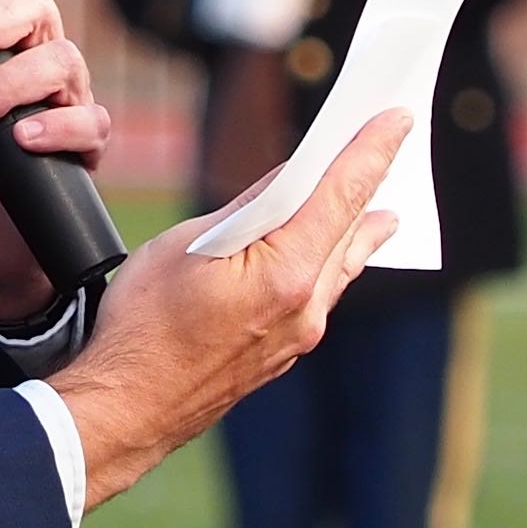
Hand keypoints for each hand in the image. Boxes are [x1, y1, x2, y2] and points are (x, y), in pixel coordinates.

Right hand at [49, 113, 408, 511]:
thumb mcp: (188, 245)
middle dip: (369, 182)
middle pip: (349, 229)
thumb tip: (290, 181)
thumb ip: (249, 211)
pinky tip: (335, 256)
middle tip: (392, 142)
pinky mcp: (285, 352)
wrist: (127, 409)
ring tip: (384, 207)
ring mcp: (300, 335)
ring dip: (360, 229)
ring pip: (341, 266)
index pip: (342, 194)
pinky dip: (334, 263)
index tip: (399, 117)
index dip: (373, 149)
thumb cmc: (144, 327)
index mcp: (288, 274)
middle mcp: (307, 307)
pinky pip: (323, 294)